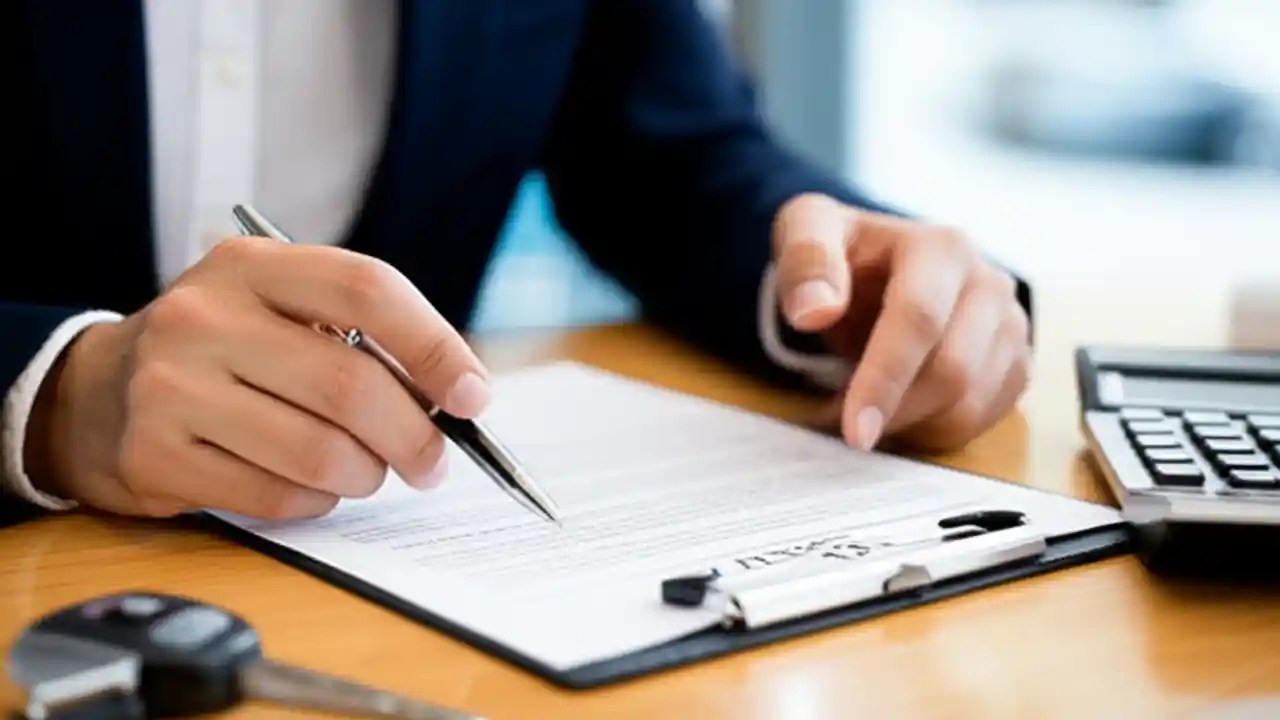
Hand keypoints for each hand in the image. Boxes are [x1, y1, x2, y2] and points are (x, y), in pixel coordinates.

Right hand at [24, 237, 488, 518]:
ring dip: (367, 475)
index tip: (472, 394)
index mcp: (251, 266)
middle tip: (433, 462)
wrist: (97, 393)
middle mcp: (205, 317)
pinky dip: (318, 502)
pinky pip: (279, 497)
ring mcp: (172, 387)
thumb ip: (362, 336)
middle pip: (351, 385)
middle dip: (414, 437)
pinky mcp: (156, 456)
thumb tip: (461, 393)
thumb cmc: (225, 352)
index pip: (367, 291)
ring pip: (321, 453)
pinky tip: (310, 486)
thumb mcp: (279, 311)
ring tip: (366, 470)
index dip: (434, 346)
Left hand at [772, 193, 1030, 451]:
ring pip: (970, 405)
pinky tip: (899, 414)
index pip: (920, 320)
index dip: (886, 379)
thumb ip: (806, 261)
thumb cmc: (842, 252)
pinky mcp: (1016, 363)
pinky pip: (982, 420)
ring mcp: (1011, 326)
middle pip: (953, 371)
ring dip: (910, 426)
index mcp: (942, 247)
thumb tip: (815, 312)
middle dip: (895, 413)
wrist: (881, 263)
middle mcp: (990, 283)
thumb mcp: (807, 231)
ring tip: (866, 414)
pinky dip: (932, 433)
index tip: (854, 430)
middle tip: (845, 428)